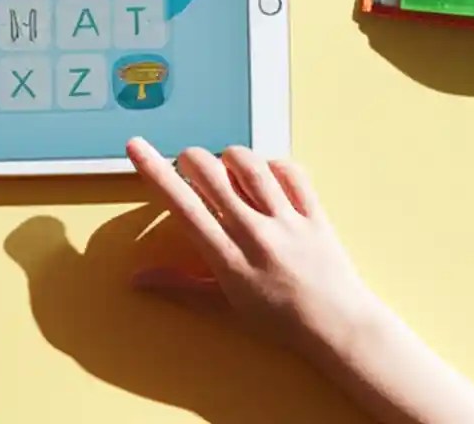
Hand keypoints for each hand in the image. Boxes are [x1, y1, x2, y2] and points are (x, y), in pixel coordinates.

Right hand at [126, 139, 473, 423]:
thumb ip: (179, 286)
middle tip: (190, 164)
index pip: (182, 205)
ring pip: (250, 165)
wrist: (337, 327)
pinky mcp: (315, 213)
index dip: (154, 172)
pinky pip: (290, 171)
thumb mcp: (223, 305)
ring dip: (230, 157)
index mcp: (227, 258)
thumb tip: (137, 279)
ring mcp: (287, 221)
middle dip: (192, 158)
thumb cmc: (278, 320)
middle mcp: (254, 235)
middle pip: (211, 174)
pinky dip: (273, 165)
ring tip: (227, 168)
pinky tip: (265, 175)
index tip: (136, 146)